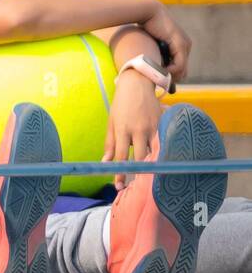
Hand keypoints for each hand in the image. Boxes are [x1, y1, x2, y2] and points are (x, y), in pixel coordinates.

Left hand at [103, 71, 163, 187]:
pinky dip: (164, 153)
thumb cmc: (121, 106)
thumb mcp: (111, 123)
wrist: (137, 84)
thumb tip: (106, 162)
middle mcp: (139, 130)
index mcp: (123, 130)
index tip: (118, 187)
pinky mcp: (164, 124)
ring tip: (152, 180)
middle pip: (141, 158)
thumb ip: (110, 144)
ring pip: (156, 152)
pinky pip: (165, 142)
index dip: (120, 173)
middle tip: (138, 188)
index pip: (121, 157)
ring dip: (154, 165)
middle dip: (139, 174)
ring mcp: (154, 127)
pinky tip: (165, 163)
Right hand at [139, 1, 190, 85]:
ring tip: (158, 79)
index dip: (170, 76)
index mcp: (180, 45)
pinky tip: (159, 72)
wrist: (148, 12)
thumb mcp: (151, 43)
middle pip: (183, 70)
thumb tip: (148, 66)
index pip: (180, 67)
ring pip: (182, 69)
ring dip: (170, 76)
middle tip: (158, 83)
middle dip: (171, 78)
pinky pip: (179, 64)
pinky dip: (171, 71)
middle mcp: (186, 45)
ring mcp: (185, 45)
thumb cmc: (145, 26)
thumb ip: (154, 53)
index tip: (158, 81)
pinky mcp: (180, 44)